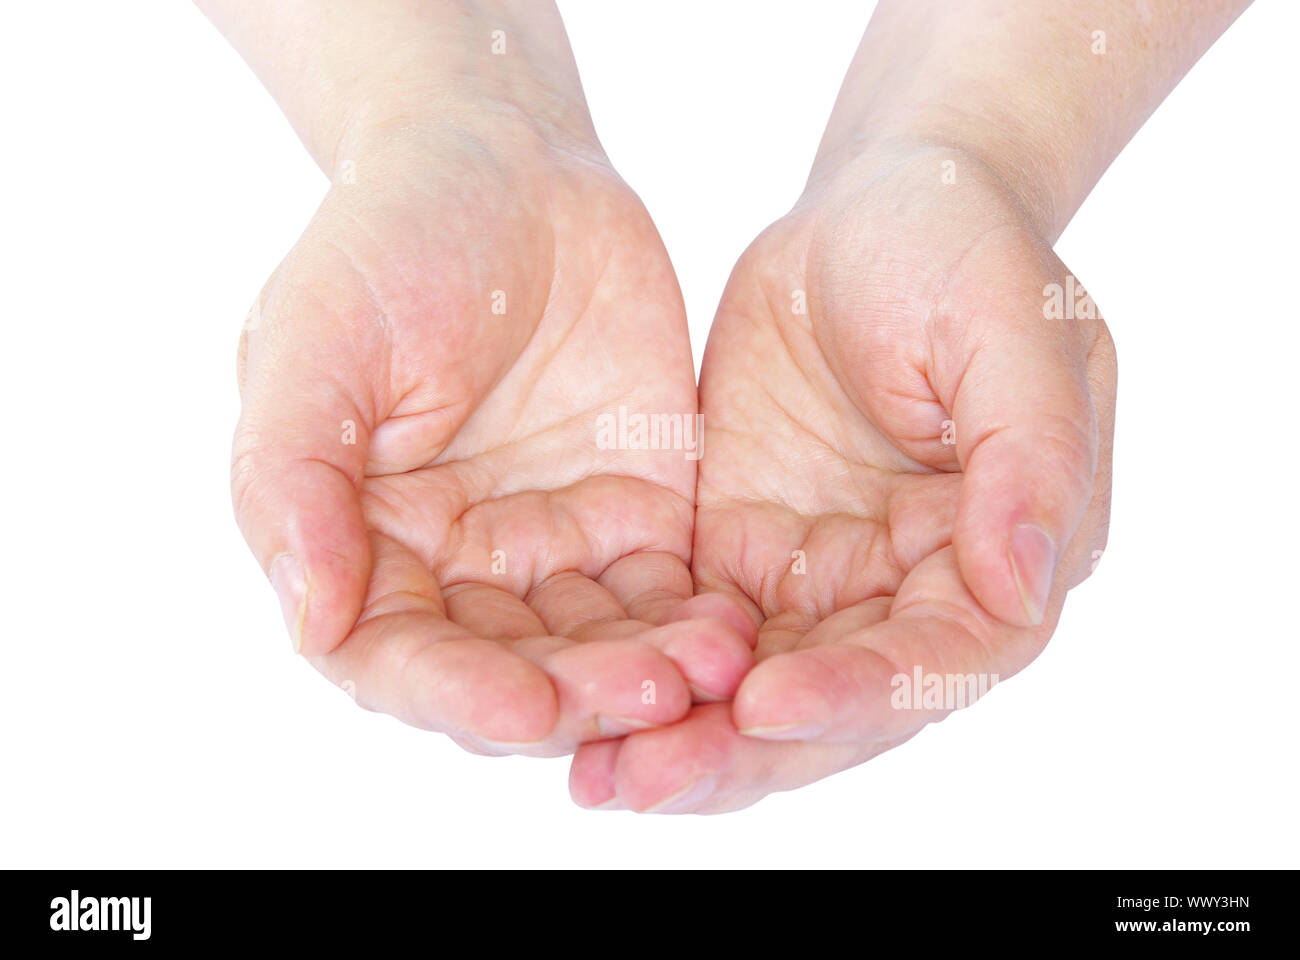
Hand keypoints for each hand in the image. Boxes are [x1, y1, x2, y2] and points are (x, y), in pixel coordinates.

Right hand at [232, 110, 753, 757]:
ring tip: (712, 671)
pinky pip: (668, 596)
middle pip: (511, 673)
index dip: (453, 695)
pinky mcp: (635, 518)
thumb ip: (293, 479)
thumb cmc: (388, 240)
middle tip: (650, 698)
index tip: (523, 708)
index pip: (396, 659)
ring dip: (650, 675)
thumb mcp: (317, 341)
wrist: (508, 162)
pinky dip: (699, 624)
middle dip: (578, 697)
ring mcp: (550, 548)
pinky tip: (739, 631)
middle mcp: (455, 568)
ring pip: (597, 650)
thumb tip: (310, 621)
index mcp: (364, 542)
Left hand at [569, 142, 1115, 809]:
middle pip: (834, 703)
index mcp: (994, 553)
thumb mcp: (1012, 332)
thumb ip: (1028, 460)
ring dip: (686, 737)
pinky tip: (579, 708)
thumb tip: (1024, 589)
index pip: (937, 659)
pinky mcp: (746, 553)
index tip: (762, 704)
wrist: (874, 206)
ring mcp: (823, 578)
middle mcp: (909, 589)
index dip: (857, 694)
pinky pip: (695, 633)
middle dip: (745, 750)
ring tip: (599, 779)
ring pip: (758, 688)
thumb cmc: (965, 250)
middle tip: (644, 781)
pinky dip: (649, 675)